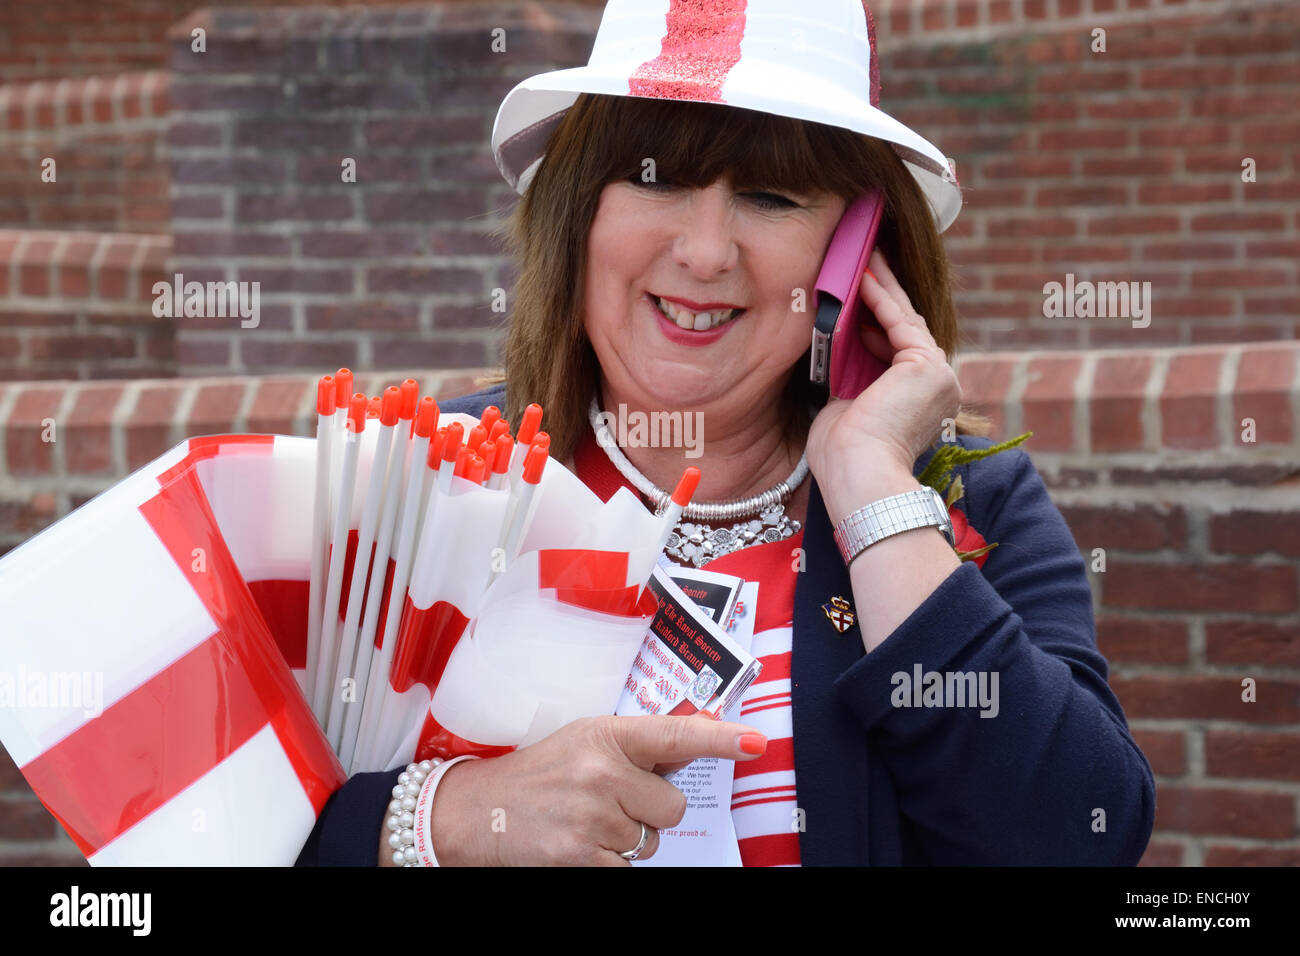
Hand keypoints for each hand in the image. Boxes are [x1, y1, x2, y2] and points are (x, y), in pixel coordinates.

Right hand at [428, 714, 765, 865]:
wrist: (471, 813)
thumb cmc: (536, 776)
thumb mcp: (583, 743)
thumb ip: (637, 748)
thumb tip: (695, 747)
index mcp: (605, 735)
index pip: (675, 733)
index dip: (721, 738)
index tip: (756, 742)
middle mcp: (602, 772)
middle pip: (672, 807)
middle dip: (650, 811)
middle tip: (609, 803)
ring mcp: (593, 818)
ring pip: (651, 842)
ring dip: (628, 840)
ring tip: (585, 824)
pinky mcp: (583, 859)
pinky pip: (629, 870)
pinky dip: (611, 865)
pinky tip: (580, 847)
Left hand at [805, 248, 961, 490]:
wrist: (858, 475)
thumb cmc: (844, 456)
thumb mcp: (845, 408)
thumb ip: (850, 379)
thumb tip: (835, 351)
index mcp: (919, 402)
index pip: (897, 350)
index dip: (878, 319)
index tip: (859, 292)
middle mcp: (937, 388)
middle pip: (905, 330)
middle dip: (884, 294)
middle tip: (868, 259)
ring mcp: (938, 376)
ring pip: (906, 321)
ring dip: (883, 287)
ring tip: (866, 256)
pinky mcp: (929, 366)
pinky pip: (900, 323)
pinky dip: (880, 298)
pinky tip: (864, 276)